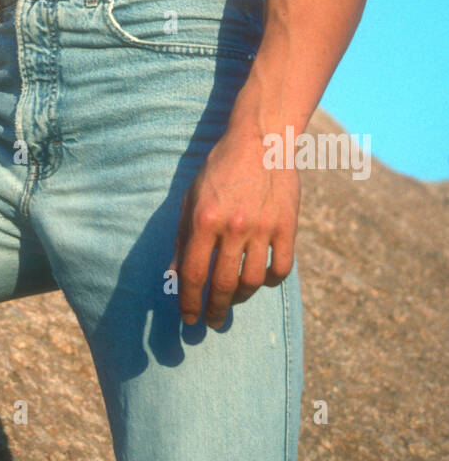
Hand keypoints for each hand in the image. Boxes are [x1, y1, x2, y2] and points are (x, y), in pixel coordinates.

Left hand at [166, 131, 299, 328]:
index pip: (193, 274)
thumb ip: (182, 238)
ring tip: (233, 299)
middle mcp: (233, 226)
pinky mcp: (288, 226)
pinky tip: (260, 279)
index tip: (188, 319)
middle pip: (222, 284)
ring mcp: (263, 227)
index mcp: (204, 219)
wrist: (260, 139)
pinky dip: (270, 281)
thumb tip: (174, 276)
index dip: (188, 302)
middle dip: (214, 310)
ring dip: (240, 297)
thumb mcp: (191, 198)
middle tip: (212, 321)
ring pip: (252, 282)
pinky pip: (281, 268)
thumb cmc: (220, 169)